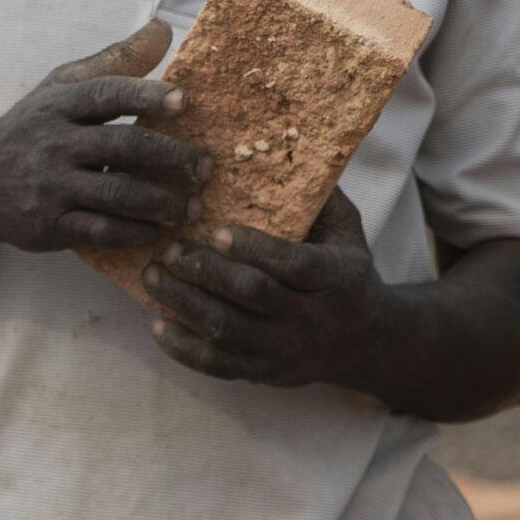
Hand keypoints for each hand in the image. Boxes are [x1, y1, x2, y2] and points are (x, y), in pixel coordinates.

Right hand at [0, 19, 212, 254]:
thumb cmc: (30, 128)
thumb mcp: (61, 87)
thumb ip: (114, 60)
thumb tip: (164, 28)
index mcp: (60, 105)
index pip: (106, 94)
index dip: (146, 95)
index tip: (183, 100)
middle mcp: (55, 143)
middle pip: (121, 146)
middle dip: (171, 156)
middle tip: (206, 166)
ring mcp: (52, 187)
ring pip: (117, 193)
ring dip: (162, 201)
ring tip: (194, 204)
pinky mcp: (51, 226)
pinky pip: (101, 231)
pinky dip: (135, 233)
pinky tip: (160, 230)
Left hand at [141, 187, 389, 390]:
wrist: (366, 341)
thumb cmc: (345, 269)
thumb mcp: (347, 229)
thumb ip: (320, 195)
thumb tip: (284, 146)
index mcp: (337, 278)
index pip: (294, 265)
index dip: (254, 248)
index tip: (216, 231)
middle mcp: (312, 319)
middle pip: (254, 296)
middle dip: (207, 271)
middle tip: (170, 249)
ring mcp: (286, 352)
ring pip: (229, 330)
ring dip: (185, 303)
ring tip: (153, 275)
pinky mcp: (265, 373)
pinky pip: (219, 366)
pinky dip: (184, 348)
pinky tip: (157, 324)